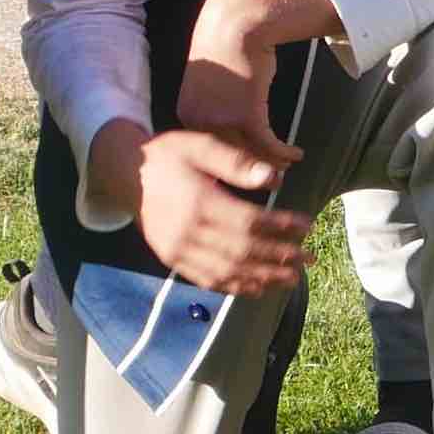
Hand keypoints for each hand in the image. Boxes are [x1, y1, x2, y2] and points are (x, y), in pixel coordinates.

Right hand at [132, 123, 309, 295]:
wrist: (123, 174)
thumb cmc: (166, 156)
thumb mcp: (199, 145)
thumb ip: (236, 161)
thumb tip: (274, 177)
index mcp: (199, 202)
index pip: (250, 222)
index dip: (281, 228)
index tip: (307, 227)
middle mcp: (188, 232)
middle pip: (243, 251)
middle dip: (280, 257)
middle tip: (309, 259)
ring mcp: (178, 250)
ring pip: (227, 271)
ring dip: (263, 277)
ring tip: (292, 279)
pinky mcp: (171, 259)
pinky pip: (206, 279)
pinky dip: (234, 287)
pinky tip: (257, 288)